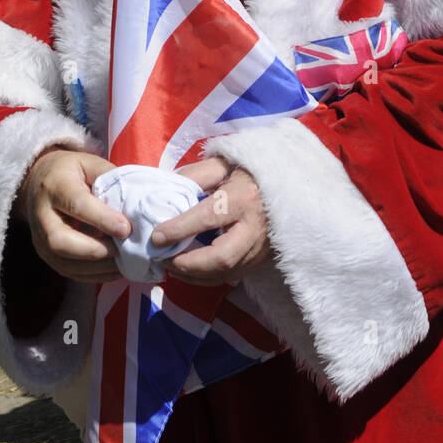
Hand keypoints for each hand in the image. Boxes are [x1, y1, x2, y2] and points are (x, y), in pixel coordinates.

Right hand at [16, 148, 130, 282]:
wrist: (38, 181)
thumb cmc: (71, 171)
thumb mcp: (90, 164)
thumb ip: (109, 180)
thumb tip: (131, 206)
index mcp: (55, 186)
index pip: (76, 205)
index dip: (102, 219)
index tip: (126, 229)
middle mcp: (42, 215)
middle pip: (61, 241)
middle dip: (95, 250)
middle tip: (122, 250)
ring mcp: (40, 238)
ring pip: (64, 262)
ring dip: (96, 267)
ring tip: (123, 263)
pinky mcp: (45, 254)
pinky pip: (68, 271)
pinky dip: (92, 275)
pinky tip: (113, 270)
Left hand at [151, 157, 270, 285]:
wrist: (287, 184)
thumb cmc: (250, 171)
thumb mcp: (223, 164)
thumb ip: (194, 176)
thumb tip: (165, 194)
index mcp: (244, 197)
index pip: (209, 217)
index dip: (180, 229)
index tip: (156, 236)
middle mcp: (255, 227)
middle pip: (221, 257)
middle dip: (187, 264)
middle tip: (162, 258)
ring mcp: (261, 247)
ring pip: (226, 273)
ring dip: (193, 275)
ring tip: (170, 265)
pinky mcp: (261, 259)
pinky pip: (231, 277)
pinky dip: (206, 279)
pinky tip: (188, 271)